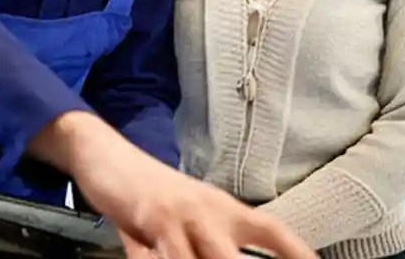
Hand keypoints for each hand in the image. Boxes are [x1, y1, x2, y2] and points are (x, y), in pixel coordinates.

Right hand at [29, 112, 314, 258]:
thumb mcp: (180, 220)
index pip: (272, 231)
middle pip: (237, 255)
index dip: (298, 251)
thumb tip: (209, 255)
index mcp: (223, 208)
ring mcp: (182, 214)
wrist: (106, 155)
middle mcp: (209, 210)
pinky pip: (166, 255)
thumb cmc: (146, 194)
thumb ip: (197, 248)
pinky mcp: (151, 217)